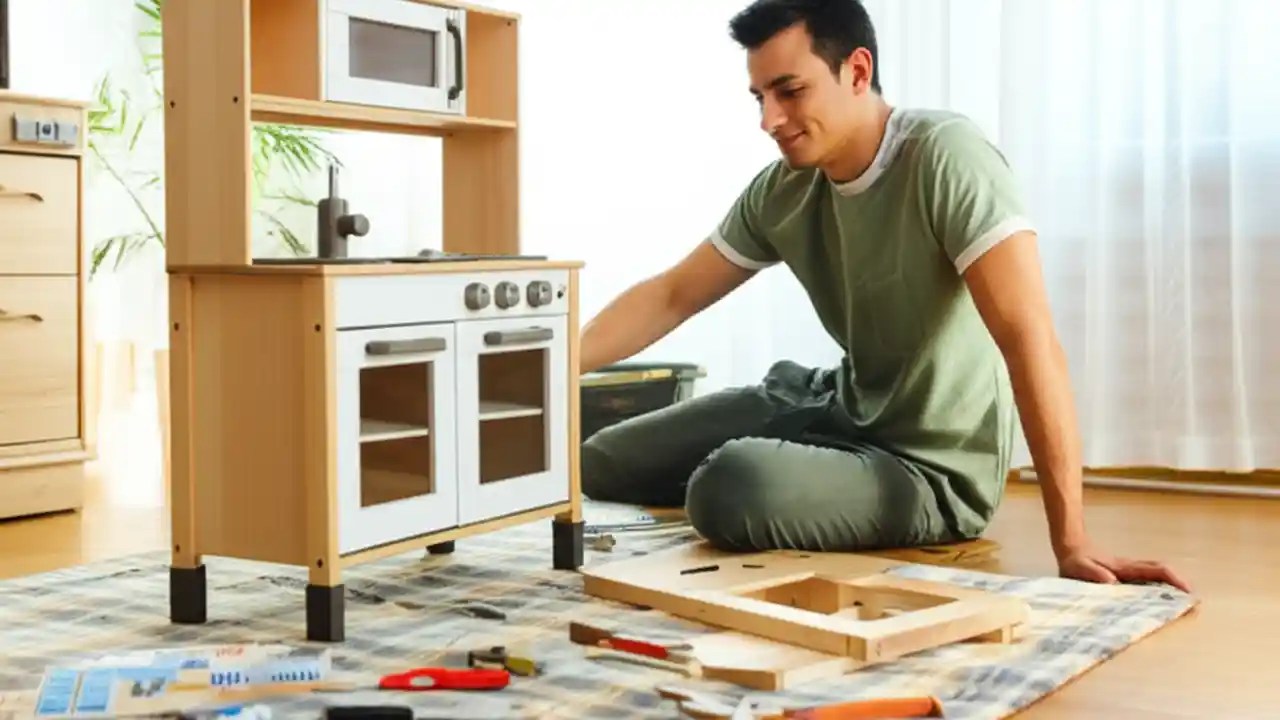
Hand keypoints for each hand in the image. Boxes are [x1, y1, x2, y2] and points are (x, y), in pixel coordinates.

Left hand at [1057, 546, 1190, 592]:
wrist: (1071, 547)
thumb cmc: (1075, 561)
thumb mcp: (1080, 567)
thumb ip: (1093, 573)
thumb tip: (1112, 582)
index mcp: (1125, 567)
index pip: (1156, 570)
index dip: (1174, 579)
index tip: (1188, 592)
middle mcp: (1132, 568)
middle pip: (1162, 571)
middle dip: (1180, 583)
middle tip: (1195, 602)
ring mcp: (1130, 570)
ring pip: (1157, 574)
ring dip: (1172, 586)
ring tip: (1185, 604)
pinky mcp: (1126, 574)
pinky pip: (1148, 579)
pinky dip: (1161, 586)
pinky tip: (1162, 600)